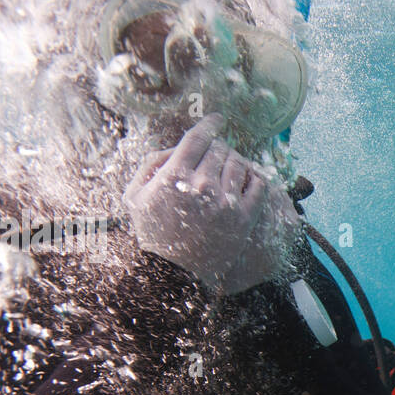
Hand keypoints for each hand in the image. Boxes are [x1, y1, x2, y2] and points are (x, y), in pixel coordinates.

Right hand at [122, 114, 299, 293]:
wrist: (174, 274)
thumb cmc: (153, 234)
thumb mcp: (135, 197)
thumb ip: (151, 165)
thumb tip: (175, 147)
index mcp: (174, 176)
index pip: (198, 138)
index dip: (210, 124)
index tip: (218, 120)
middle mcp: (201, 185)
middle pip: (219, 149)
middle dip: (219, 148)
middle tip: (217, 154)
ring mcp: (224, 202)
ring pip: (239, 163)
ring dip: (235, 161)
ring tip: (229, 168)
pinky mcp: (244, 218)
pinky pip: (258, 184)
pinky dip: (254, 177)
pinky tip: (247, 180)